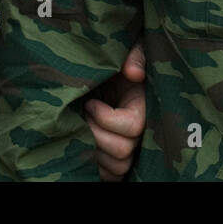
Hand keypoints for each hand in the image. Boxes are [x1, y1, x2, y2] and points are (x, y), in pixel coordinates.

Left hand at [84, 41, 145, 179]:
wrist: (97, 73)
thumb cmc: (113, 59)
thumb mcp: (128, 47)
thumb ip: (135, 54)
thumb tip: (133, 73)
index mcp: (143, 107)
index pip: (132, 128)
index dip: (107, 119)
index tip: (90, 103)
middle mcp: (139, 133)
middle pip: (123, 151)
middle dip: (95, 134)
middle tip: (80, 117)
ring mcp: (128, 147)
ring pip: (116, 167)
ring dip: (92, 151)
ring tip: (79, 130)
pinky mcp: (113, 158)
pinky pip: (109, 176)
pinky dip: (94, 167)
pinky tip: (81, 146)